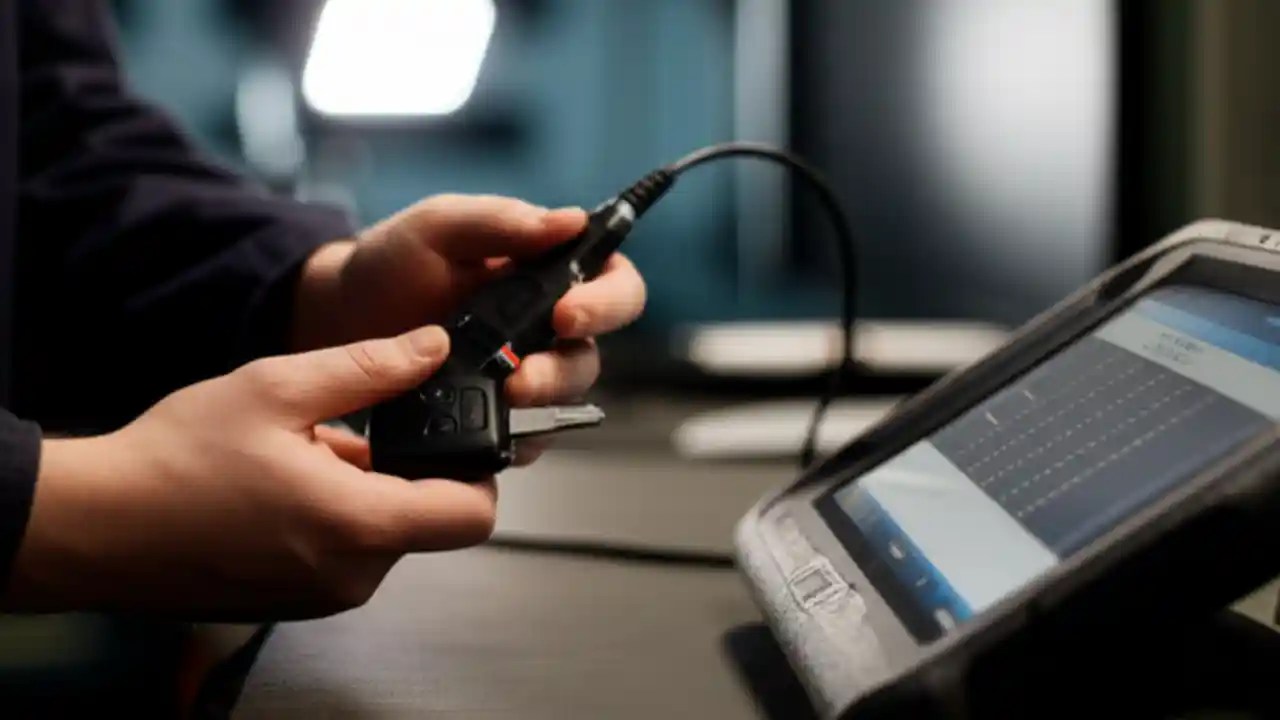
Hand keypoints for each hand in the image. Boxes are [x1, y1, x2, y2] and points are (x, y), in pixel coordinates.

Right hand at [5, 326, 491, 619]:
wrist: (97, 525)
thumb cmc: (178, 457)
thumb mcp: (278, 388)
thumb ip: (370, 368)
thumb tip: (435, 346)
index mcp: (360, 525)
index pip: (474, 515)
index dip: (481, 470)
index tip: (457, 431)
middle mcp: (354, 575)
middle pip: (432, 522)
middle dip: (414, 470)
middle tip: (365, 426)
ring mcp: (325, 597)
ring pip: (388, 536)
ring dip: (370, 490)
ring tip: (312, 450)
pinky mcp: (298, 601)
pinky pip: (349, 554)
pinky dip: (340, 516)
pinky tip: (290, 481)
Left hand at [290, 195, 645, 460]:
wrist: (342, 317)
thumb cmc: (395, 262)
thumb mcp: (439, 225)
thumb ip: (499, 219)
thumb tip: (569, 220)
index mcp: (551, 273)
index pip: (615, 286)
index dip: (607, 303)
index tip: (567, 313)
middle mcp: (549, 328)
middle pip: (592, 354)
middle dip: (563, 369)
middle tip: (524, 374)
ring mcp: (526, 375)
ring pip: (563, 401)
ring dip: (539, 403)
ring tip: (500, 397)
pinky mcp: (501, 417)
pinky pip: (525, 437)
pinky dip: (511, 436)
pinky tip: (485, 428)